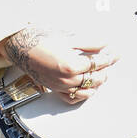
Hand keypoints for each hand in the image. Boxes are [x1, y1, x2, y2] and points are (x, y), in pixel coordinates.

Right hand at [0, 25, 118, 105]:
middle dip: (105, 69)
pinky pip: (73, 98)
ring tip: (101, 73)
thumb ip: (90, 43)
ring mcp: (61, 86)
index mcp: (71, 65)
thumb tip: (105, 44)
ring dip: (96, 83)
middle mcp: (66, 79)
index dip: (109, 58)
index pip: (98, 63)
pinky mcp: (55, 90)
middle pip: (95, 78)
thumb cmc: (42, 41)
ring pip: (87, 90)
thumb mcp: (69, 38)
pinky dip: (83, 94)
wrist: (22, 47)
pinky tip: (88, 86)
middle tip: (109, 61)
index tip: (114, 53)